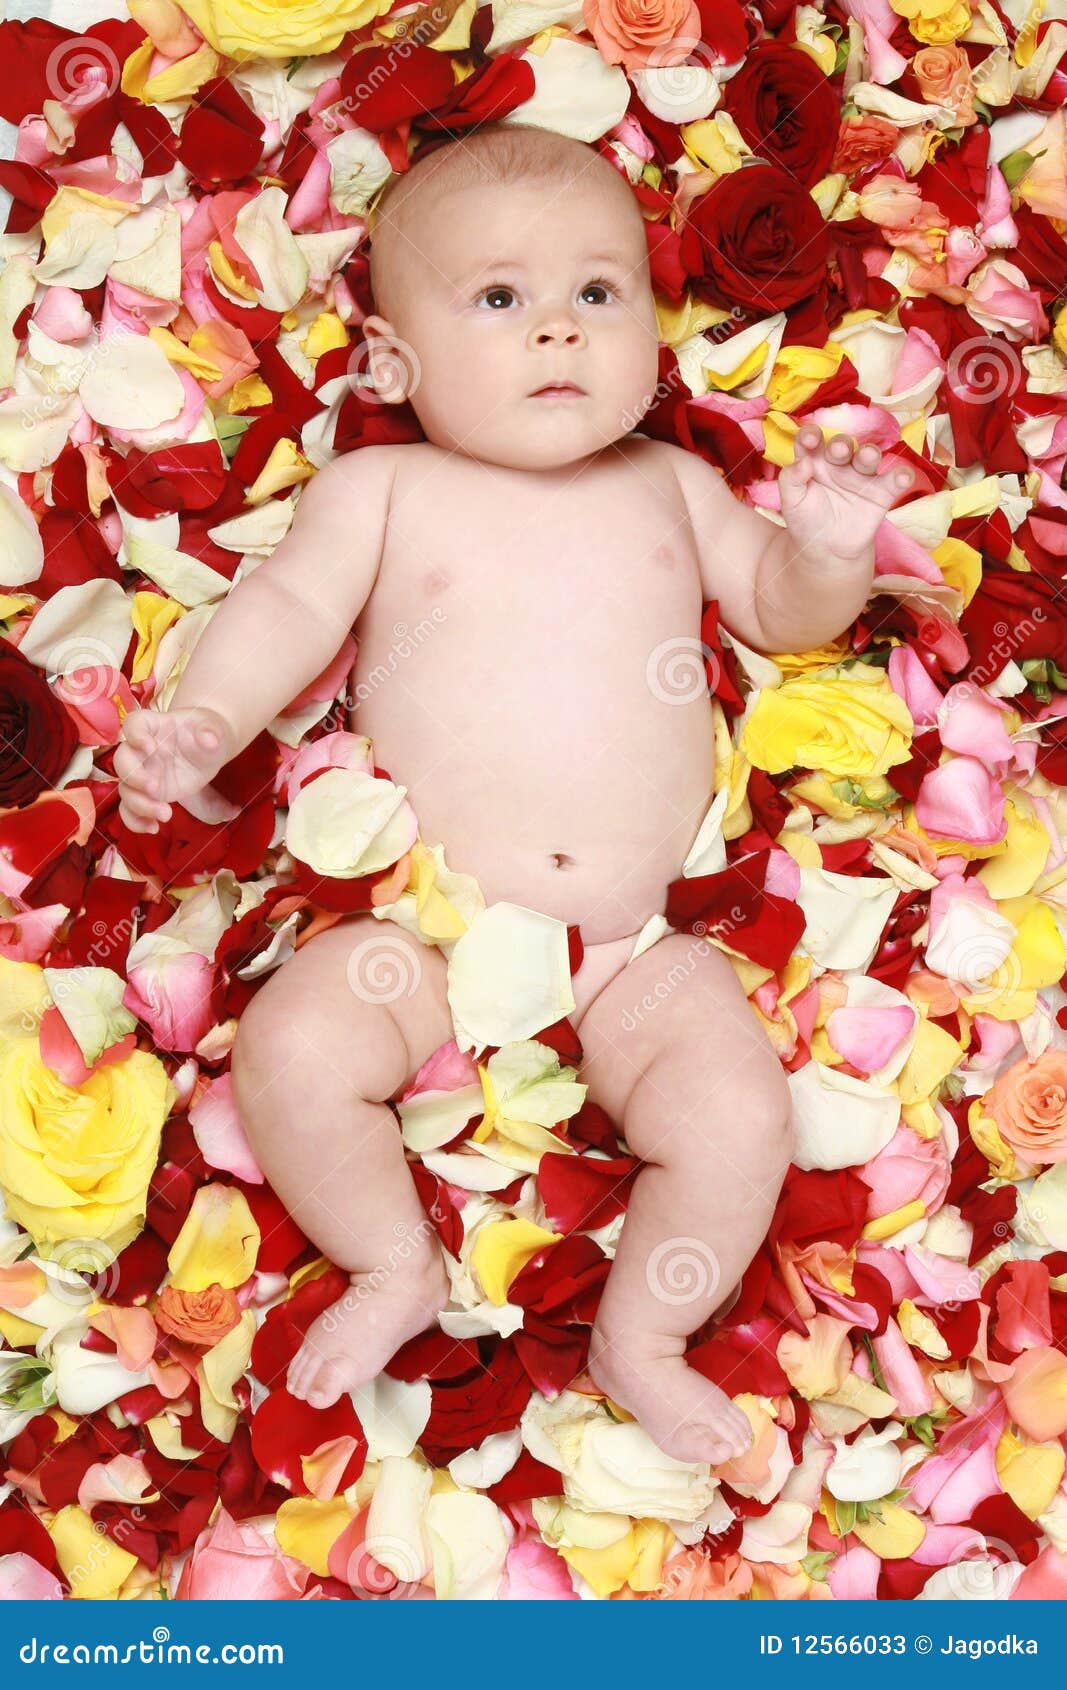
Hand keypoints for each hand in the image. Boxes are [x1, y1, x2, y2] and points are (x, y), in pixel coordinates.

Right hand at [114, 706, 231, 833]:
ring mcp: (143, 773)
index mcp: (154, 726)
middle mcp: (141, 751)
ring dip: (139, 805)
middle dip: (135, 777)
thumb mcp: (213, 729)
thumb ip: (210, 731)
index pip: (134, 723)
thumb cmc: (206, 733)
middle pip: (122, 761)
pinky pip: (130, 809)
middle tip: (156, 788)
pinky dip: (136, 821)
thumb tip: (209, 739)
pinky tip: (153, 827)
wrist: (208, 748)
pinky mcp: (148, 794)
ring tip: (166, 814)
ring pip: (125, 789)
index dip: (135, 735)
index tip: (149, 747)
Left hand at [778, 428, 915, 560]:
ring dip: (869, 453)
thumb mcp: (791, 503)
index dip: (810, 435)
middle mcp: (838, 463)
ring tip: (868, 455)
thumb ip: (791, 480)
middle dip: (841, 444)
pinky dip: (902, 476)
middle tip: (839, 450)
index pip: (810, 442)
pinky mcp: (881, 492)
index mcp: (814, 460)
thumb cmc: (806, 520)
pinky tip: (903, 476)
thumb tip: (801, 462)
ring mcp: (861, 476)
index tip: (810, 438)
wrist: (827, 551)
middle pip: (842, 445)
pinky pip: (894, 480)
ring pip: (868, 457)